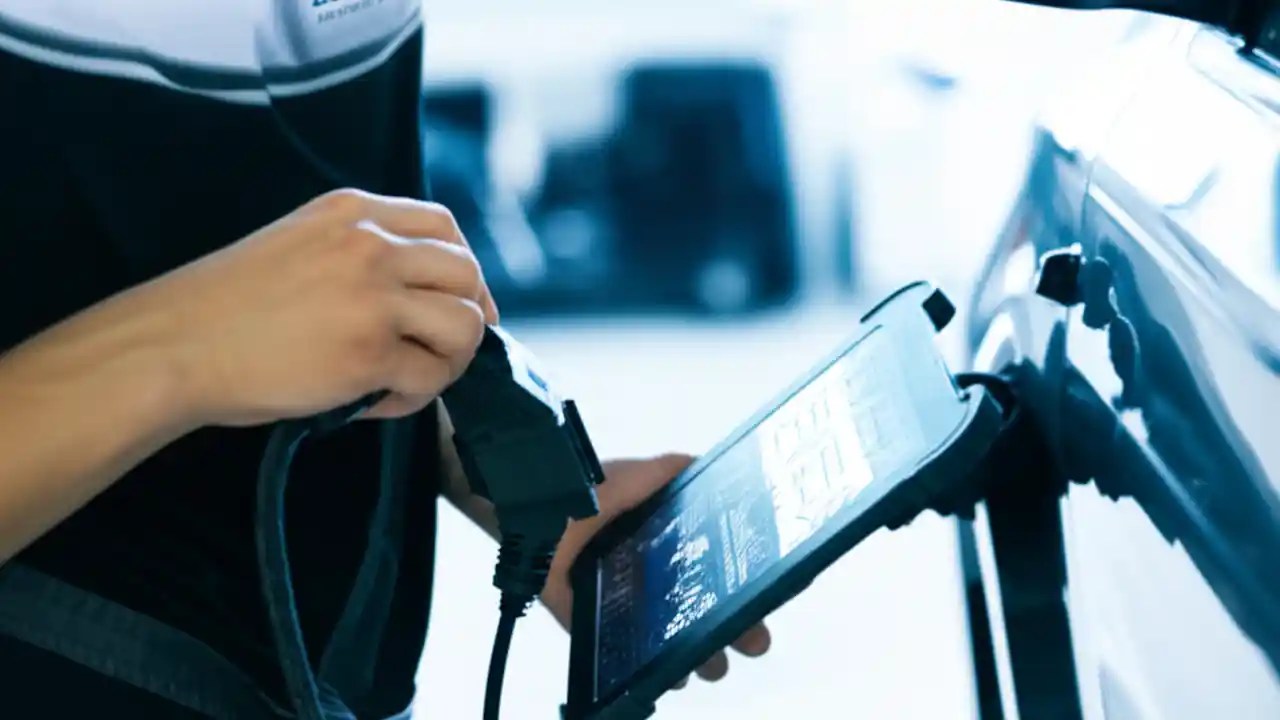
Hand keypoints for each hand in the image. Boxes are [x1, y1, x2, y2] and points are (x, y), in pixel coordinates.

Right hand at [135, 188, 498, 424]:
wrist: (172, 345)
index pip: (444, 226)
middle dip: (471, 317)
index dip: (464, 271)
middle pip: (467, 275)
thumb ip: (356, 250)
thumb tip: (416, 290)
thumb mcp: (298, 243)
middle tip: (446, 351)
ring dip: (449, 362)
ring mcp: (374, 297)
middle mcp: (371, 245)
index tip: (462, 302)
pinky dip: (415, 397)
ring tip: (409, 379)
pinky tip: (376, 402)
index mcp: (353, 212)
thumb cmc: (224, 307)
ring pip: (465, 327)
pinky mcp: (370, 351)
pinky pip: (431, 377)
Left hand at [542, 454, 771, 686]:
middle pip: (692, 608)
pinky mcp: (584, 619)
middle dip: (727, 629)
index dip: (733, 588)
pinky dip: (643, 668)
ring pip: (662, 636)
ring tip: (713, 666)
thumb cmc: (585, 491)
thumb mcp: (635, 475)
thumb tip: (707, 465)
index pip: (704, 570)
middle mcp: (640, 572)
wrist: (528, 507)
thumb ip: (669, 470)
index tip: (761, 603)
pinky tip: (668, 679)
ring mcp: (614, 599)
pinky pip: (616, 652)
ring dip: (692, 655)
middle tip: (755, 644)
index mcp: (655, 540)